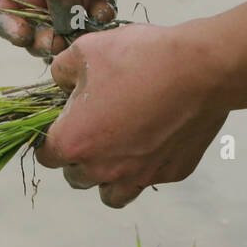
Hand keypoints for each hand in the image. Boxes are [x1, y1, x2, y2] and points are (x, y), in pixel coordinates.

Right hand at [0, 0, 165, 57]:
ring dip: (70, 30)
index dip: (4, 20)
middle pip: (29, 12)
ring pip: (64, 15)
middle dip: (39, 32)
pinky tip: (104, 14)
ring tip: (80, 37)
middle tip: (54, 45)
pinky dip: (99, 15)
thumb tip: (61, 22)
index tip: (23, 33)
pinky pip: (96, 4)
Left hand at [36, 23, 230, 206]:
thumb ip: (62, 72)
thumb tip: (62, 83)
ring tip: (117, 152)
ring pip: (111, 196)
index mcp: (75, 143)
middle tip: (94, 131)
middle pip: (76, 178)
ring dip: (108, 178)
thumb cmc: (140, 59)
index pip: (46, 156)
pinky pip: (149, 180)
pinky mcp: (171, 173)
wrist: (200, 69)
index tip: (65, 126)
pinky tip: (153, 141)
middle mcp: (103, 169)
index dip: (52, 139)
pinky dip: (146, 168)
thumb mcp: (85, 51)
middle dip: (80, 158)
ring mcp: (138, 175)